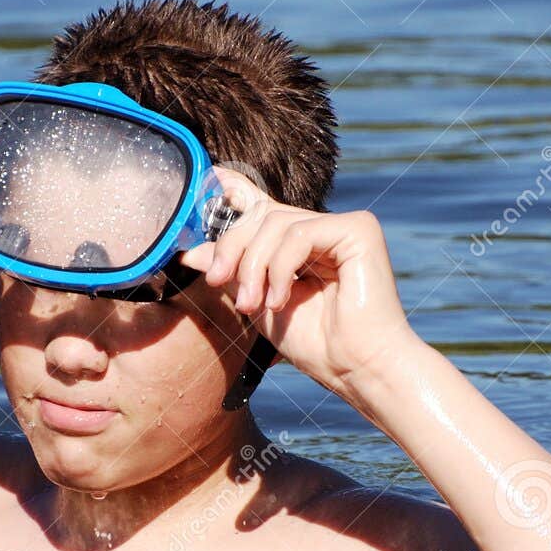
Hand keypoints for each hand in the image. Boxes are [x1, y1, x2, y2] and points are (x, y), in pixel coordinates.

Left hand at [179, 167, 421, 406]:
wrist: (355, 369)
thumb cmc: (315, 344)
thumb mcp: (258, 303)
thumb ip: (231, 272)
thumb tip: (192, 250)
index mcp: (301, 244)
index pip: (262, 206)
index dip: (234, 191)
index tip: (210, 182)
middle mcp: (322, 229)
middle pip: (261, 215)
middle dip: (232, 248)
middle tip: (217, 282)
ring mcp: (342, 226)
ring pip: (276, 223)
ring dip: (254, 266)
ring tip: (254, 304)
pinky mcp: (358, 229)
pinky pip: (299, 233)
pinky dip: (280, 267)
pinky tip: (281, 299)